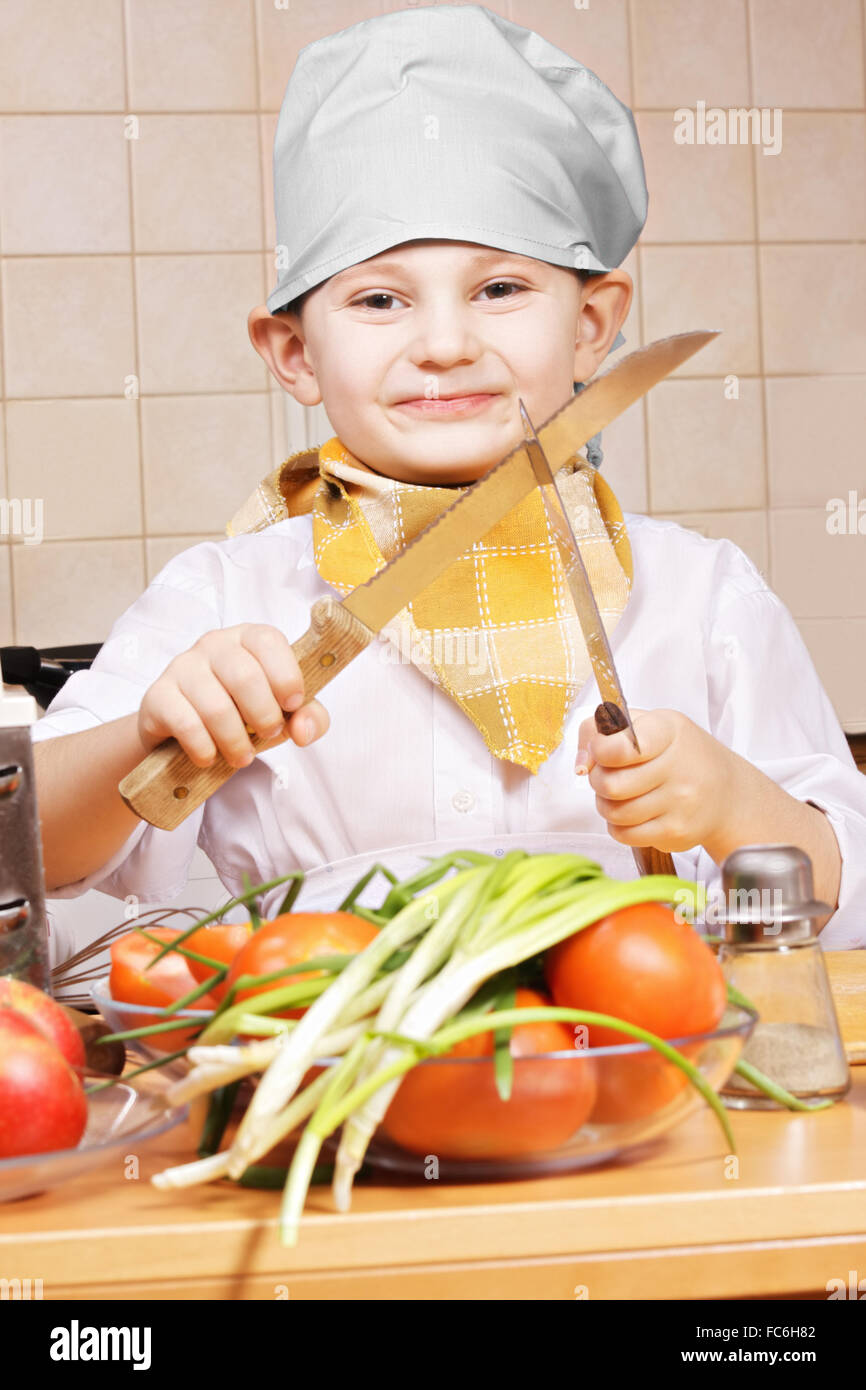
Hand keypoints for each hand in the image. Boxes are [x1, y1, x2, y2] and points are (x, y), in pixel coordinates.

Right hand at [139, 624, 329, 767]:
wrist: (182, 731)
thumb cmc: (242, 713)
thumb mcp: (282, 712)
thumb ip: (307, 717)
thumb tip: (304, 731)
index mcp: (248, 638)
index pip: (268, 641)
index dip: (286, 675)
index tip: (292, 704)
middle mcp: (214, 644)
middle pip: (245, 677)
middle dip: (264, 716)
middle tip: (268, 735)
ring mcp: (182, 666)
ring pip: (216, 707)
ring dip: (235, 742)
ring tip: (242, 757)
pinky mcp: (158, 695)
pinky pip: (185, 724)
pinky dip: (204, 748)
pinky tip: (210, 756)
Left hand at [575, 707, 738, 853]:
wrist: (727, 793)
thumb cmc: (677, 754)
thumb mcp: (646, 724)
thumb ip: (601, 731)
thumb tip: (582, 765)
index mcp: (668, 731)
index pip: (620, 747)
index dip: (600, 750)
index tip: (604, 750)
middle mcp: (678, 766)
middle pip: (610, 784)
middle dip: (599, 781)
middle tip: (609, 776)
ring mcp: (680, 803)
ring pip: (614, 812)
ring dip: (607, 804)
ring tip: (621, 795)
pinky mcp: (677, 832)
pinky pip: (625, 835)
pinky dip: (619, 825)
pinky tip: (633, 813)